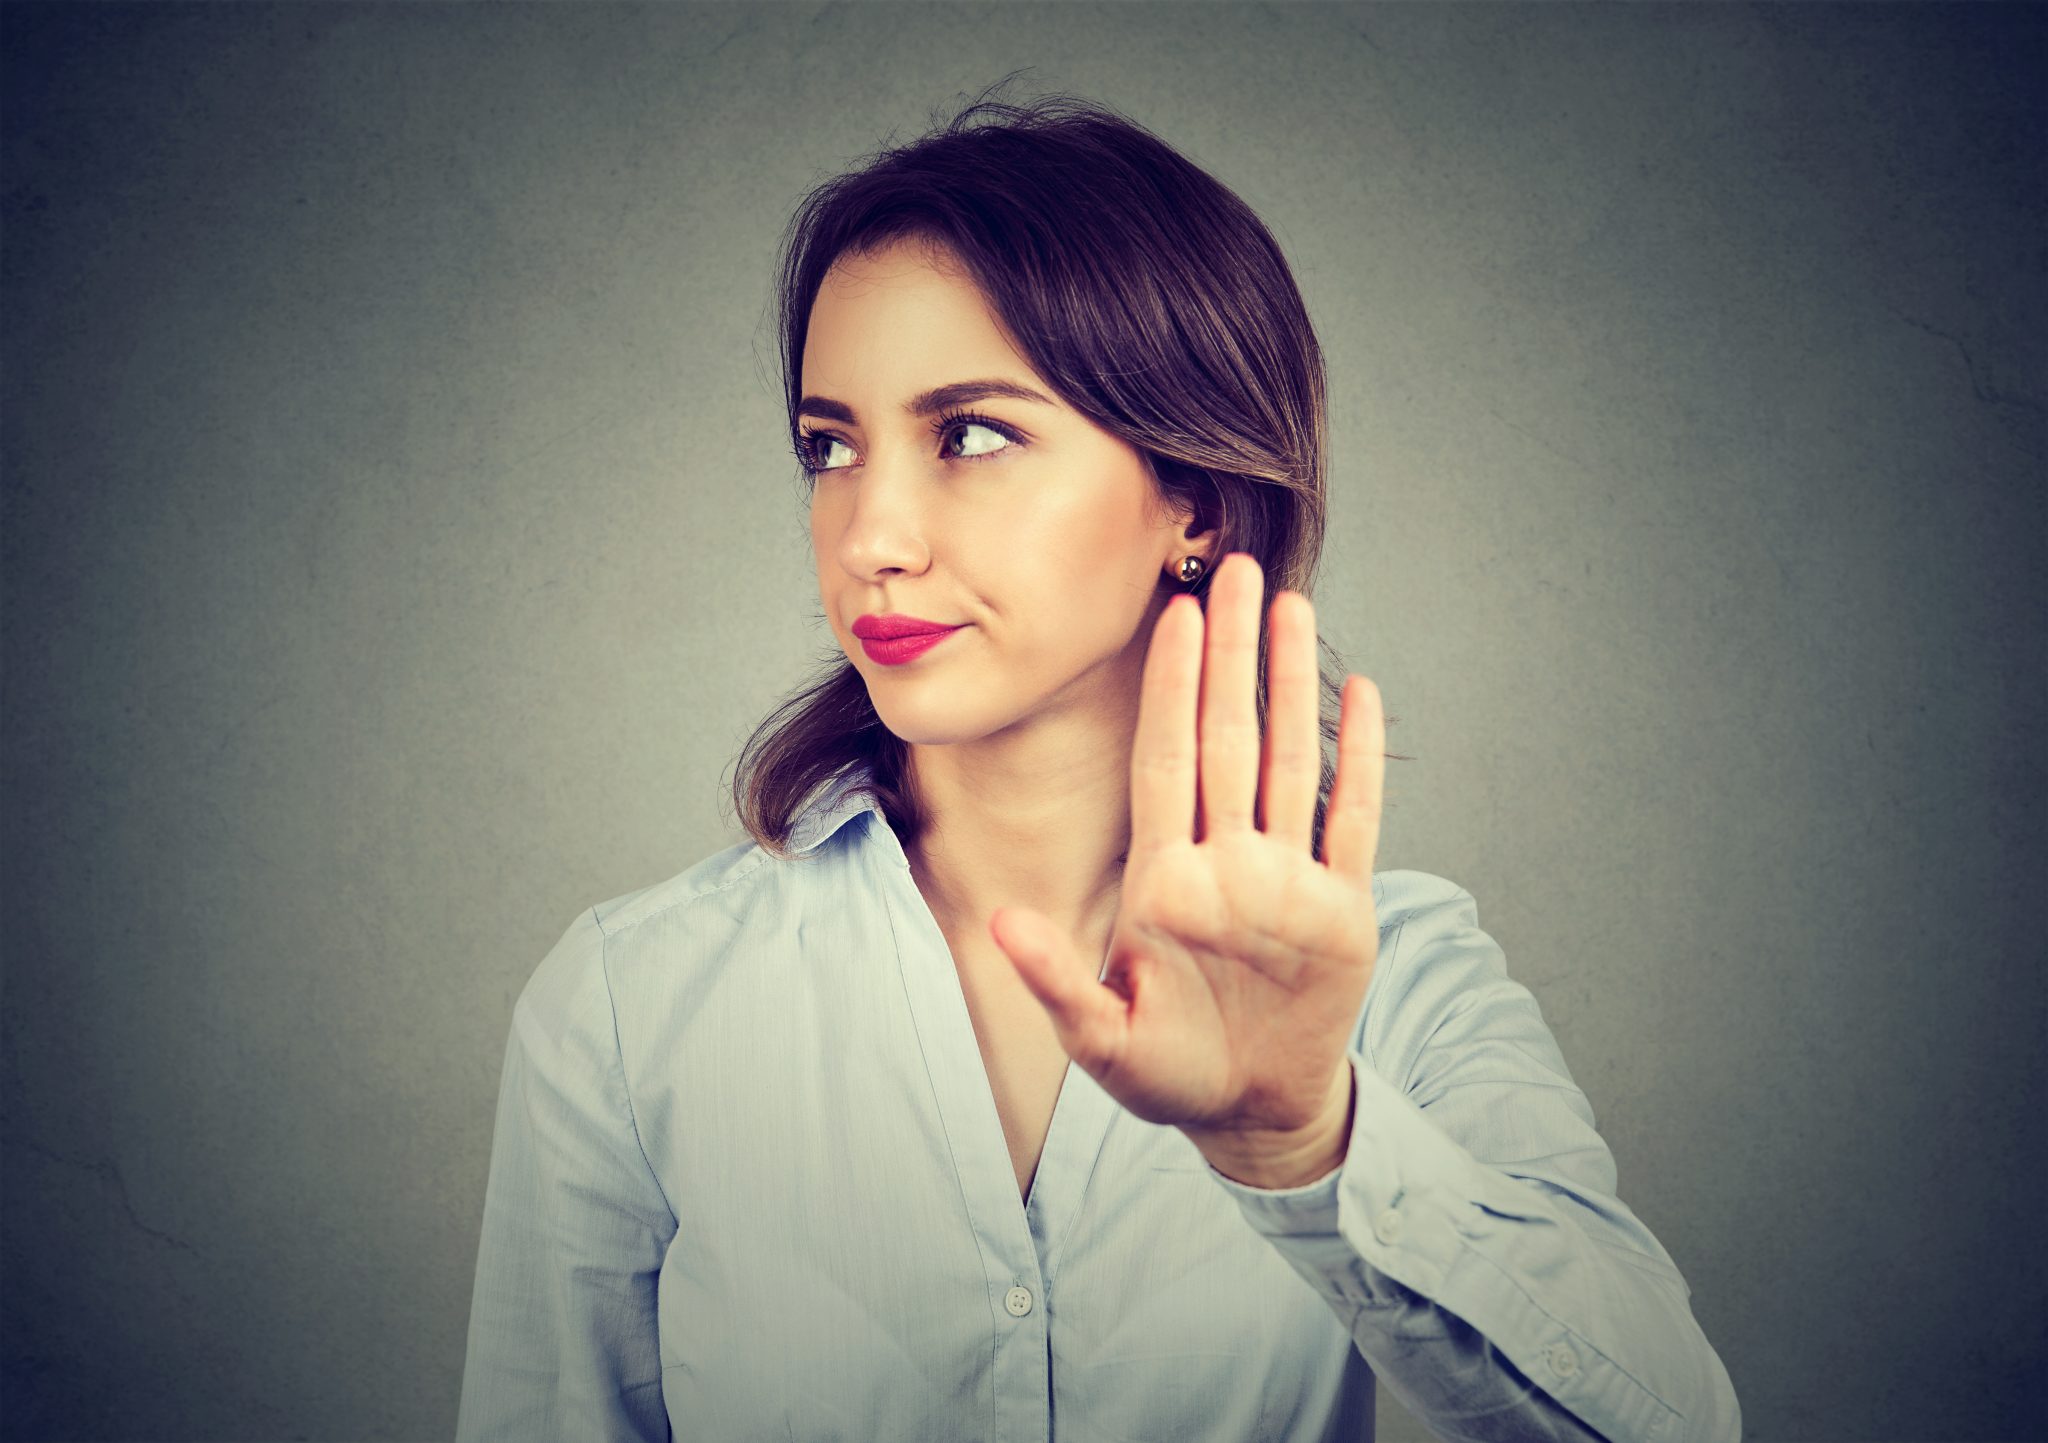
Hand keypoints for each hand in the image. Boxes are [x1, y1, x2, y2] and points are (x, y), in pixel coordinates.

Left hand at [989, 552, 1386, 1178]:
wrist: (1250, 1113)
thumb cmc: (1167, 1074)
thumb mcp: (1101, 1038)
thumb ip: (1056, 979)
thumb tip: (1000, 920)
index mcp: (1166, 879)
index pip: (1166, 759)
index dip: (1170, 687)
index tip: (1173, 616)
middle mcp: (1226, 861)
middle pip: (1228, 735)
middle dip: (1231, 653)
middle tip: (1236, 569)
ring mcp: (1286, 879)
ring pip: (1291, 758)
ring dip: (1292, 683)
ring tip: (1291, 605)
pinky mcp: (1342, 907)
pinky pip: (1352, 818)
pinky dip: (1360, 758)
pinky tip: (1361, 693)